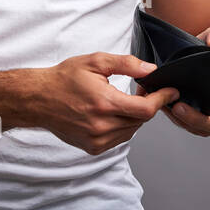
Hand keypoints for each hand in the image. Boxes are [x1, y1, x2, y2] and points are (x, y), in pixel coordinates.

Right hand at [35, 53, 180, 155]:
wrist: (38, 99)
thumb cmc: (64, 79)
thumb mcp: (95, 62)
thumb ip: (127, 64)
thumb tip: (151, 70)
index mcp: (104, 103)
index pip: (146, 109)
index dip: (162, 99)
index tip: (171, 91)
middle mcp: (102, 126)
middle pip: (141, 120)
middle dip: (147, 105)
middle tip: (142, 90)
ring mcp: (97, 140)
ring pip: (132, 131)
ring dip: (134, 117)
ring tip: (122, 101)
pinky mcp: (93, 148)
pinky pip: (119, 139)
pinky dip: (122, 127)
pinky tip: (111, 113)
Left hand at [137, 25, 209, 136]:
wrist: (205, 52)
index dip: (202, 120)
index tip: (181, 106)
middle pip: (200, 127)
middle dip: (183, 119)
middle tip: (169, 105)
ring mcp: (200, 111)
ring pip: (186, 124)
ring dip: (171, 115)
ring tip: (156, 98)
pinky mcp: (186, 108)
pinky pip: (177, 116)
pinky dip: (165, 109)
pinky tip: (153, 97)